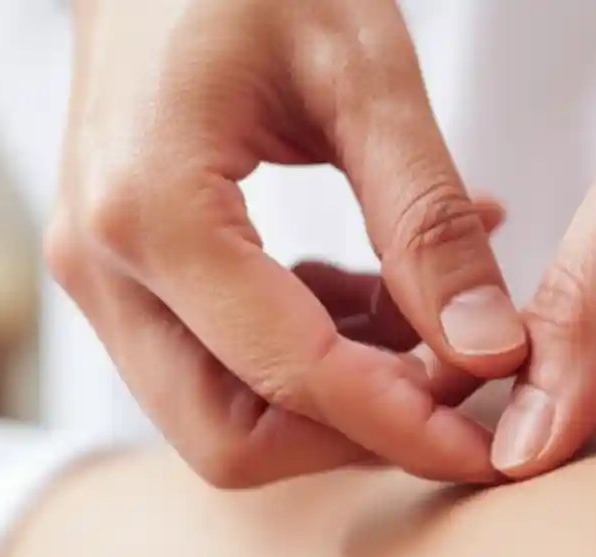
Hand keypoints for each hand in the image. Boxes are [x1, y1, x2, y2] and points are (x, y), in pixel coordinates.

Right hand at [46, 0, 527, 485]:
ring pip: (222, 413)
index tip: (491, 445)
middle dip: (358, 433)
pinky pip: (217, 362)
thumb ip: (425, 219)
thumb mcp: (363, 73)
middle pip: (232, 437)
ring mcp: (103, 274)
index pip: (290, 377)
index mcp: (152, 211)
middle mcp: (104, 264)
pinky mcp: (125, 270)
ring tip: (433, 316)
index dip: (401, 426)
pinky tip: (380, 290)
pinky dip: (311, 355)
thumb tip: (492, 349)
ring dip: (340, 395)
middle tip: (463, 382)